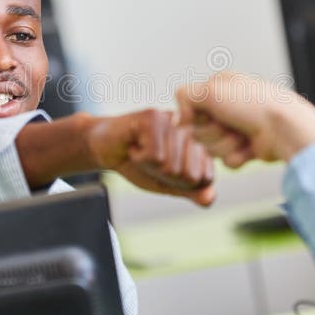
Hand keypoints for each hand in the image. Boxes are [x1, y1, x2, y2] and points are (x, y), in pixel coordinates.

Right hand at [86, 109, 215, 205]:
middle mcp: (190, 129)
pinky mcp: (153, 116)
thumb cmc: (137, 165)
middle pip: (188, 175)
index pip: (204, 179)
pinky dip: (138, 158)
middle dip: (163, 177)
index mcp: (199, 144)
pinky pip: (154, 156)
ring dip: (148, 167)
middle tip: (149, 161)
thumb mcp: (167, 184)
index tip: (163, 172)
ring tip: (139, 152)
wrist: (104, 149)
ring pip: (170, 166)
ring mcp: (173, 120)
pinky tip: (133, 146)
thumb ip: (191, 191)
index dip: (178, 184)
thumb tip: (210, 198)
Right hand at [176, 71, 314, 166]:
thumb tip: (177, 120)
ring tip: (243, 136)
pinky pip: (227, 160)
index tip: (209, 112)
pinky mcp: (245, 148)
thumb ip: (184, 97)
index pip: (188, 107)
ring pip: (211, 148)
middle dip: (213, 132)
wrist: (284, 129)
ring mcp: (236, 128)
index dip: (195, 115)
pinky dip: (237, 156)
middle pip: (197, 131)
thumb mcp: (211, 90)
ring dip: (225, 145)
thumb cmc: (253, 105)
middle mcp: (226, 106)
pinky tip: (250, 147)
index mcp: (218, 87)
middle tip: (231, 124)